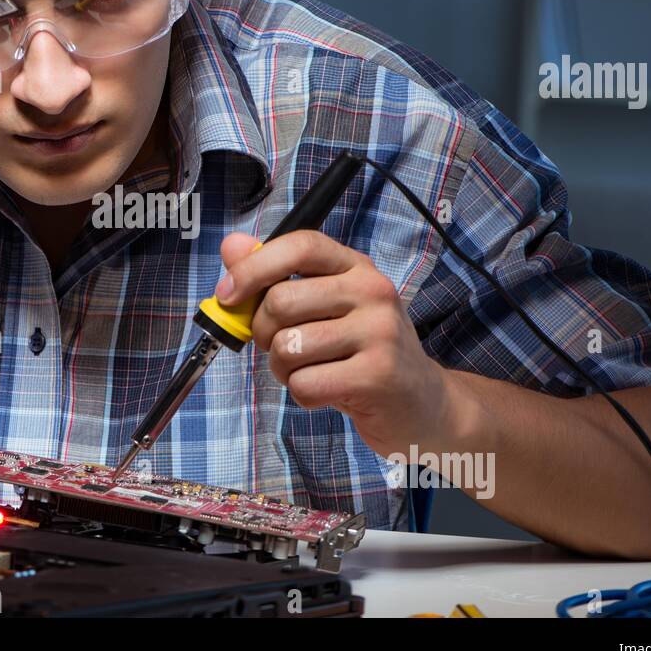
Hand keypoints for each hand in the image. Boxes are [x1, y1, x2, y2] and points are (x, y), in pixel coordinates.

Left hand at [216, 230, 458, 457]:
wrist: (423, 405)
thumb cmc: (362, 353)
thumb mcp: (324, 308)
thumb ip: (275, 277)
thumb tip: (232, 246)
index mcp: (356, 267)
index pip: (299, 246)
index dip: (253, 268)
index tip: (227, 294)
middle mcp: (372, 292)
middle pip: (280, 301)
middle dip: (262, 333)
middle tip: (282, 348)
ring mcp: (379, 332)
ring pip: (287, 347)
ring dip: (283, 369)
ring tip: (311, 371)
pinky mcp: (377, 376)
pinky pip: (304, 384)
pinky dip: (302, 395)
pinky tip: (328, 392)